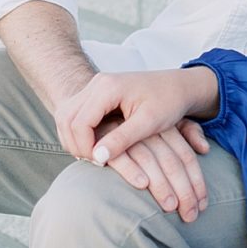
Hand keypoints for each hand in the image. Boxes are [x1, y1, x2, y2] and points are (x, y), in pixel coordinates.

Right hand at [53, 71, 212, 221]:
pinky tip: (95, 148)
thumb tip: (98, 157)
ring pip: (67, 118)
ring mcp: (94, 87)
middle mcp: (97, 84)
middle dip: (77, 145)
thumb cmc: (169, 102)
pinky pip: (75, 117)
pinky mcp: (95, 95)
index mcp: (109, 87)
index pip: (80, 122)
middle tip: (95, 163)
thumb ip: (123, 138)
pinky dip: (79, 134)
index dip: (86, 146)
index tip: (100, 163)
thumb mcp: (149, 122)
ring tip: (94, 157)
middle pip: (67, 119)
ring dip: (75, 140)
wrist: (179, 86)